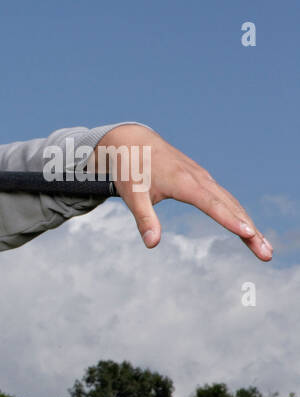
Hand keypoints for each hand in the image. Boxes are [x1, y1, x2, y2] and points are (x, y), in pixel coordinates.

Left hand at [88, 124, 271, 260]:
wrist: (133, 141)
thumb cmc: (131, 169)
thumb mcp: (132, 195)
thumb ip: (144, 219)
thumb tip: (152, 244)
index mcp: (184, 182)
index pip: (212, 204)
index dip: (230, 220)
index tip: (248, 234)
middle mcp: (200, 179)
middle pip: (231, 207)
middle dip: (250, 231)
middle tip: (266, 254)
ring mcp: (203, 178)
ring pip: (232, 203)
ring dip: (249, 225)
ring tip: (264, 248)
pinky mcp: (202, 179)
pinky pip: (226, 199)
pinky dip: (239, 214)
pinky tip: (247, 229)